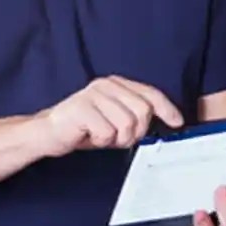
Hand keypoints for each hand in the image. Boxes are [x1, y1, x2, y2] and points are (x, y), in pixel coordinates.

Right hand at [34, 76, 182, 156]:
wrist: (48, 133)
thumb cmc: (84, 128)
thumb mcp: (114, 119)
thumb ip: (135, 116)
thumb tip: (163, 123)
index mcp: (117, 84)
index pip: (150, 93)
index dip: (166, 109)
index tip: (177, 122)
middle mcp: (106, 85)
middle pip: (142, 111)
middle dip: (135, 132)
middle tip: (118, 138)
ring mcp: (93, 94)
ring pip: (126, 124)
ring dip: (116, 139)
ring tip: (101, 136)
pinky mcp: (82, 108)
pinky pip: (107, 133)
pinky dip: (100, 141)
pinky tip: (88, 136)